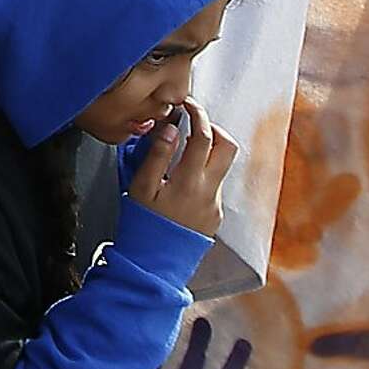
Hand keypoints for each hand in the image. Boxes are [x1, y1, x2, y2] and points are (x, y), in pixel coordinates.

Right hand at [128, 98, 236, 239]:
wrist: (155, 263)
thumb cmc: (143, 224)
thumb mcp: (141, 187)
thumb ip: (157, 155)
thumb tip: (170, 128)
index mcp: (189, 182)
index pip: (203, 136)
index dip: (197, 114)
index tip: (187, 104)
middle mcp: (209, 192)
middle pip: (228, 147)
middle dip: (213, 128)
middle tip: (194, 122)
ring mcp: (216, 204)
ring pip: (223, 165)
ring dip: (209, 151)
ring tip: (186, 149)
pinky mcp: (216, 215)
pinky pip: (215, 184)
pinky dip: (203, 172)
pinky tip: (183, 177)